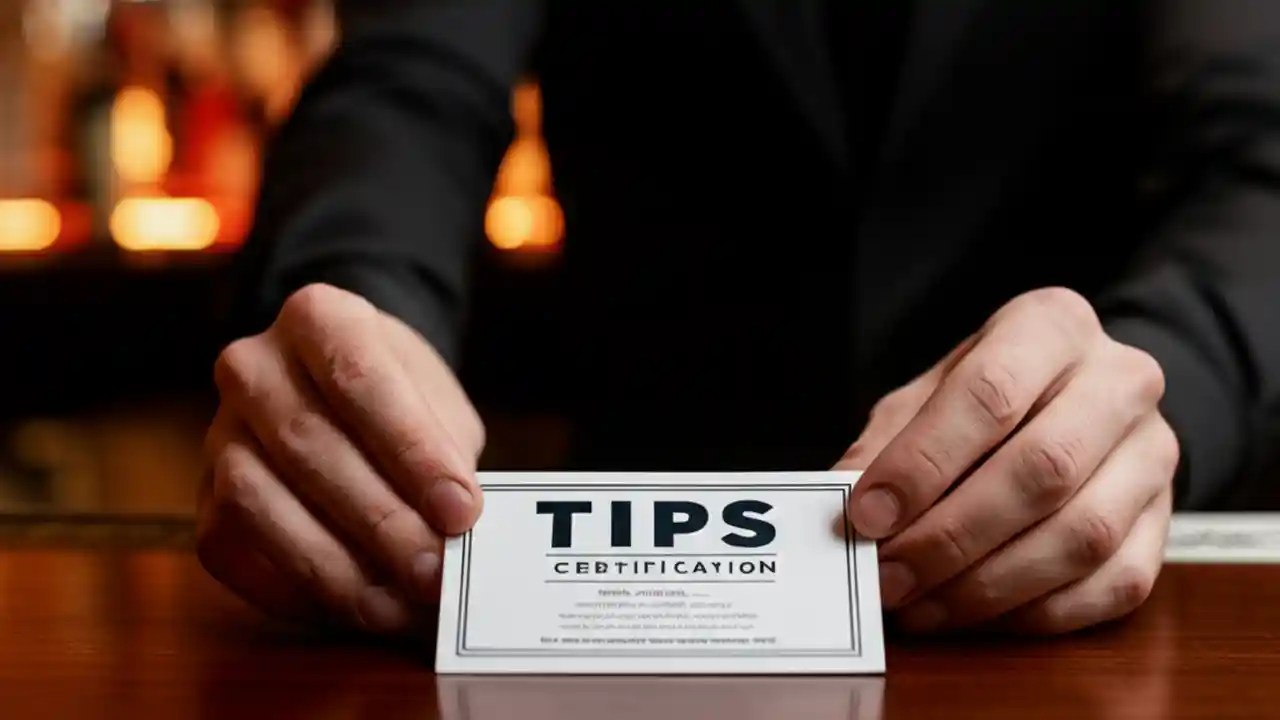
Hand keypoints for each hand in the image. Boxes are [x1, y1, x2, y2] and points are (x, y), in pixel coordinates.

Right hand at [197, 284, 485, 633]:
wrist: (343, 392)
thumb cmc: (401, 399)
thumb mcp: (439, 403)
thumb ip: (444, 453)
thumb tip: (454, 529)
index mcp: (319, 317)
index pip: (362, 381)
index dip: (413, 452)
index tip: (461, 509)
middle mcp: (253, 365)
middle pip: (310, 445)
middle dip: (382, 520)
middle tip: (437, 569)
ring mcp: (219, 431)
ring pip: (258, 500)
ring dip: (336, 564)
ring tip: (401, 602)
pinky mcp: (203, 498)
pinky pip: (234, 547)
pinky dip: (296, 587)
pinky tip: (355, 605)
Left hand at [838, 288, 1177, 634]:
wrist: (1080, 400)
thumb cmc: (991, 396)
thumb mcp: (928, 395)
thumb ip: (887, 443)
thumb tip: (843, 505)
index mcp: (1052, 327)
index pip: (989, 394)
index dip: (923, 463)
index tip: (868, 514)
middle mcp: (1119, 382)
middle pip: (1042, 469)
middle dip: (952, 537)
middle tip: (889, 575)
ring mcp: (1154, 453)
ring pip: (1080, 536)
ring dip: (988, 585)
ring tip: (921, 604)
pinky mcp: (1167, 522)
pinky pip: (1110, 584)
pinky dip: (1034, 613)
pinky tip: (974, 614)